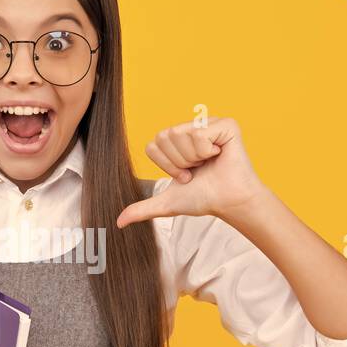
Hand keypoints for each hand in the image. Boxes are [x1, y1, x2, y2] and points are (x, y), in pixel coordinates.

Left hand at [116, 117, 268, 227]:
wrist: (228, 201)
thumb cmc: (203, 198)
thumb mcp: (167, 202)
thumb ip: (142, 208)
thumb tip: (118, 223)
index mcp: (176, 141)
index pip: (153, 145)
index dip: (167, 165)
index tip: (185, 175)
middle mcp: (190, 128)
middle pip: (165, 136)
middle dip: (179, 161)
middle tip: (197, 169)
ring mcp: (208, 123)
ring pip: (181, 133)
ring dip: (193, 157)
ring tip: (208, 163)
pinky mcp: (226, 123)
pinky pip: (200, 133)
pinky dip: (207, 150)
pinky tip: (219, 155)